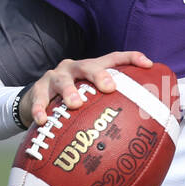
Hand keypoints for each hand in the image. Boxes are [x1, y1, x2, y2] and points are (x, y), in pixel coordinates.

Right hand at [21, 51, 153, 127]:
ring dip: (69, 91)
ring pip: (62, 80)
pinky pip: (39, 99)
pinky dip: (40, 109)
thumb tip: (141, 127)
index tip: (148, 64)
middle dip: (99, 75)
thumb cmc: (72, 101)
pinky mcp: (37, 89)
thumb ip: (109, 107)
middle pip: (88, 66)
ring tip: (75, 104)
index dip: (131, 58)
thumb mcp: (90, 99)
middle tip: (109, 87)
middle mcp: (74, 68)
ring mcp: (55, 77)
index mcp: (91, 68)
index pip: (113, 58)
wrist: (35, 100)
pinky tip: (43, 121)